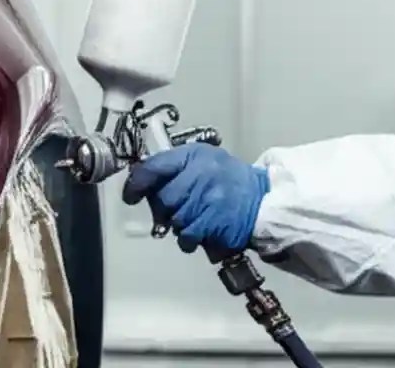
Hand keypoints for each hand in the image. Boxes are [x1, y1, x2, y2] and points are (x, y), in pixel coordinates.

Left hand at [121, 143, 269, 255]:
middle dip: (163, 208)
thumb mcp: (205, 159)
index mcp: (195, 156)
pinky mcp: (213, 225)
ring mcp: (207, 201)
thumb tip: (143, 181)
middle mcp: (200, 176)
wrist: (263, 200)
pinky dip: (189, 239)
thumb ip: (176, 166)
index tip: (131, 195)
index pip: (155, 167)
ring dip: (178, 224)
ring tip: (194, 218)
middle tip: (175, 209)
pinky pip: (186, 237)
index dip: (137, 183)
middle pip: (162, 199)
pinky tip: (200, 232)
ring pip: (173, 220)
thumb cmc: (230, 179)